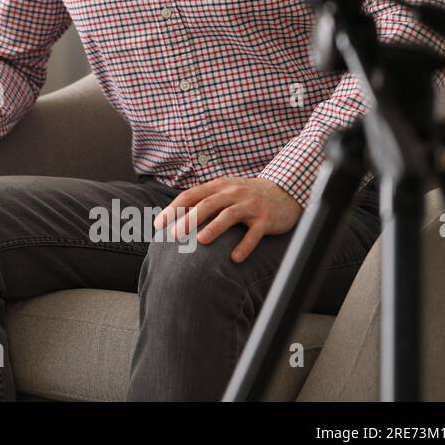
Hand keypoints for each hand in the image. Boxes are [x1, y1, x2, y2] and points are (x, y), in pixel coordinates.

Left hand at [152, 176, 301, 262]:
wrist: (285, 191)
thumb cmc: (246, 195)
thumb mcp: (224, 191)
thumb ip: (203, 200)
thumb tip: (175, 217)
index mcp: (218, 186)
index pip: (191, 195)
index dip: (174, 209)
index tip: (159, 225)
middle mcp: (233, 193)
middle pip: (207, 204)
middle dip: (189, 219)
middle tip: (174, 235)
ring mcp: (250, 205)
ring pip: (229, 215)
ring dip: (214, 228)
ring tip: (201, 241)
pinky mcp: (266, 219)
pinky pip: (255, 233)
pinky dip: (245, 245)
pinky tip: (235, 258)